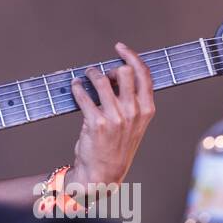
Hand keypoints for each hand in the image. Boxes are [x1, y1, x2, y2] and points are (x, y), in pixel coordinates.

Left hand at [69, 42, 155, 185]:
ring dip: (91, 74)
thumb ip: (131, 100)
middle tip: (101, 72)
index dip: (132, 56)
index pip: (144, 74)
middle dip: (110, 67)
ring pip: (102, 80)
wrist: (103, 174)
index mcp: (147, 110)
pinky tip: (75, 86)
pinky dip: (77, 87)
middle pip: (125, 72)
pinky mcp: (96, 123)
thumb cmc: (118, 146)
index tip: (120, 47)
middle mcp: (134, 112)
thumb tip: (117, 73)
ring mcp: (116, 117)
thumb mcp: (134, 124)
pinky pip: (84, 95)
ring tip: (86, 76)